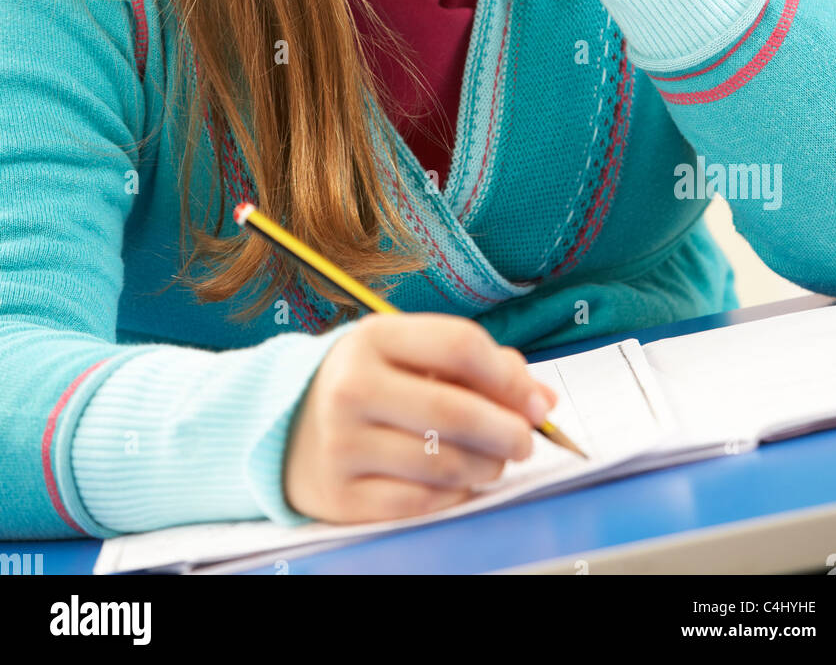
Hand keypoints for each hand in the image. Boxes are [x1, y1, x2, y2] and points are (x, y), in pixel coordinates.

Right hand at [283, 312, 557, 524]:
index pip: (458, 345)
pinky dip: (454, 495)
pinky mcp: (341, 495)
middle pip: (453, 409)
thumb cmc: (371, 384)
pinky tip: (459, 482)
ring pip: (442, 463)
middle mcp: (351, 387)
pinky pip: (421, 503)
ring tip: (494, 462)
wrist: (288, 427)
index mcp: (373, 337)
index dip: (509, 377)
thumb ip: (479, 367)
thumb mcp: (411, 354)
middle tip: (526, 441)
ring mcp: (342, 443)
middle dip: (507, 431)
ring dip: (486, 467)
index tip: (537, 401)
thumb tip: (542, 400)